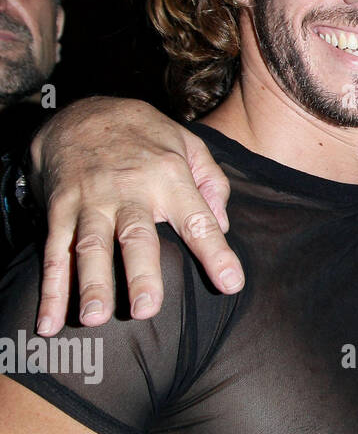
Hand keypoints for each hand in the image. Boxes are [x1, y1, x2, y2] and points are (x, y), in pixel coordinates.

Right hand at [30, 97, 242, 334]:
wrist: (83, 112)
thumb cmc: (147, 137)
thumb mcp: (190, 145)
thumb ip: (213, 184)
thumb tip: (224, 225)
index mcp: (170, 177)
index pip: (198, 220)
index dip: (216, 252)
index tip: (231, 283)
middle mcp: (130, 191)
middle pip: (135, 236)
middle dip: (140, 274)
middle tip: (146, 310)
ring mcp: (91, 201)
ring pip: (90, 246)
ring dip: (91, 283)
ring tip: (95, 317)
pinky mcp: (60, 209)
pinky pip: (54, 252)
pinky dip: (51, 289)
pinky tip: (50, 321)